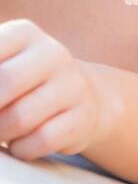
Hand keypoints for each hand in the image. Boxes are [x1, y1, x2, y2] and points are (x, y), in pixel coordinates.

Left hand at [0, 19, 117, 160]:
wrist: (78, 95)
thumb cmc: (21, 82)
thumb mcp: (0, 63)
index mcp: (24, 34)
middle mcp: (53, 53)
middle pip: (5, 83)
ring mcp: (72, 86)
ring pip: (20, 118)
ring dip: (0, 134)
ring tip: (1, 131)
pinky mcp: (83, 117)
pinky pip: (42, 141)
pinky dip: (22, 149)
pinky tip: (20, 143)